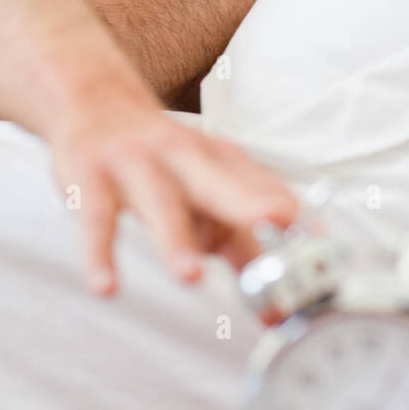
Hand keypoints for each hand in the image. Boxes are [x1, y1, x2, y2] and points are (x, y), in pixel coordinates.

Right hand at [48, 88, 298, 295]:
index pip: (262, 188)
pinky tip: (106, 286)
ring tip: (191, 277)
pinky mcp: (91, 177)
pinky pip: (96, 218)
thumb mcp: (205, 190)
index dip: (290, 219)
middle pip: (218, 181)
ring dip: (175, 239)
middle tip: (273, 226)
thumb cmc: (160, 159)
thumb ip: (241, 245)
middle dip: (247, 204)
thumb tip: (274, 307)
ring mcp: (136, 163)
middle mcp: (183, 156)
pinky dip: (99, 253)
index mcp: (220, 159)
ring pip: (159, 200)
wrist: (95, 102)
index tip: (317, 251)